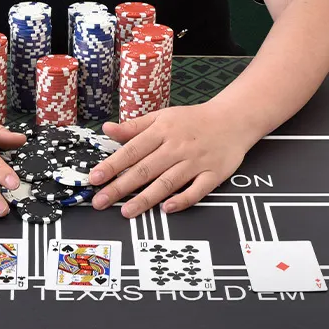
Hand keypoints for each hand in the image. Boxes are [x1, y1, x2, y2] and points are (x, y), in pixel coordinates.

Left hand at [88, 104, 263, 217]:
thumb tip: (106, 128)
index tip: (94, 178)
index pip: (132, 150)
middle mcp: (177, 147)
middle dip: (121, 187)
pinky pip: (197, 191)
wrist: (233, 119)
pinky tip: (166, 209)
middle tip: (100, 202)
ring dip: (146, 198)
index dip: (112, 165)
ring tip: (126, 212)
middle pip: (145, 169)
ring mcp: (196, 162)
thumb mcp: (162, 116)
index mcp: (162, 131)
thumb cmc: (193, 120)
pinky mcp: (213, 174)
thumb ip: (134, 126)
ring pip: (167, 182)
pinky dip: (182, 200)